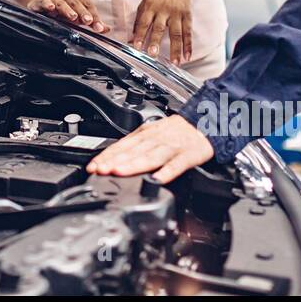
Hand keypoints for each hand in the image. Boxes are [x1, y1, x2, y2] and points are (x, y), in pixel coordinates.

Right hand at [23, 0, 108, 32]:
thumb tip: (107, 29)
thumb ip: (92, 21)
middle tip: (88, 21)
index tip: (100, 28)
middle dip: (83, 13)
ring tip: (73, 17)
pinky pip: (44, 2)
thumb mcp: (77, 12)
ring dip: (67, 10)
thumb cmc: (62, 8)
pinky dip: (47, 4)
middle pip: (76, 4)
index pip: (88, 5)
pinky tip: (50, 7)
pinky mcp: (40, 0)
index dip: (95, 16)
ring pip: (61, 3)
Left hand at [86, 115, 213, 182]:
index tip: (93, 166)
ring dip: (134, 164)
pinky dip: (167, 171)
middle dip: (114, 161)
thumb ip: (135, 147)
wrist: (207, 122)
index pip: (122, 145)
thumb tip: (112, 160)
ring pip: (151, 156)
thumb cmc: (178, 132)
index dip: (107, 156)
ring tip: (119, 172)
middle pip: (133, 151)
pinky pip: (177, 164)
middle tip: (100, 170)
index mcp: (146, 134)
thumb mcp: (153, 134)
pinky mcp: (189, 155)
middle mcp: (157, 138)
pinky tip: (158, 179)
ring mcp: (173, 146)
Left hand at [132, 0, 193, 62]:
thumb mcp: (145, 1)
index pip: (144, 22)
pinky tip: (187, 56)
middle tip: (153, 54)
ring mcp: (176, 13)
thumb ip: (139, 18)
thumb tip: (132, 37)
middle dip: (155, 41)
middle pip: (159, 28)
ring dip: (175, 49)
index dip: (140, 34)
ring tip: (174, 62)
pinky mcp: (187, 15)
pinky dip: (188, 45)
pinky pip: (188, 32)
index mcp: (150, 6)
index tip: (136, 46)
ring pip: (176, 33)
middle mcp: (164, 10)